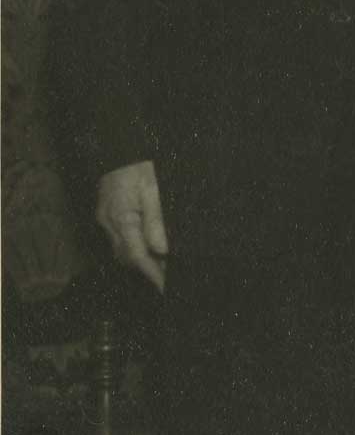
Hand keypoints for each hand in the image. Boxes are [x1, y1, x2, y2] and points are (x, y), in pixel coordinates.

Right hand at [95, 161, 166, 287]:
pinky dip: (134, 246)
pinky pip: (120, 238)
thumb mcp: (154, 190)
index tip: (164, 286)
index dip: (151, 273)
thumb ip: (157, 221)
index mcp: (120, 217)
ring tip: (163, 266)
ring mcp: (105, 218)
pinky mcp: (107, 213)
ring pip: (121, 249)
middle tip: (169, 277)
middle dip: (147, 269)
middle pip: (126, 256)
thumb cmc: (140, 166)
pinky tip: (149, 247)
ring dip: (140, 259)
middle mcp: (108, 222)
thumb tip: (162, 250)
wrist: (121, 148)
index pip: (136, 254)